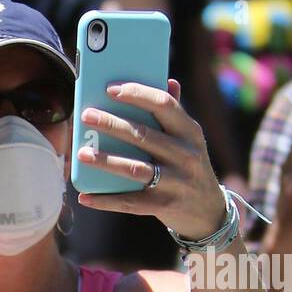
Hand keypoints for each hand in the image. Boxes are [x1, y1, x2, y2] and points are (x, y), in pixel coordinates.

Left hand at [76, 78, 227, 240]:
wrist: (209, 211)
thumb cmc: (189, 165)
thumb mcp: (189, 139)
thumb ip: (174, 112)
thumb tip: (168, 80)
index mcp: (190, 132)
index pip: (164, 105)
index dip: (137, 94)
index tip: (110, 89)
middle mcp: (186, 155)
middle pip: (144, 135)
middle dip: (112, 124)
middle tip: (85, 115)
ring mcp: (176, 182)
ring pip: (136, 169)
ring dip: (106, 161)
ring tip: (81, 153)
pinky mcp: (164, 206)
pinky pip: (130, 202)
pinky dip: (106, 200)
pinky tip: (84, 196)